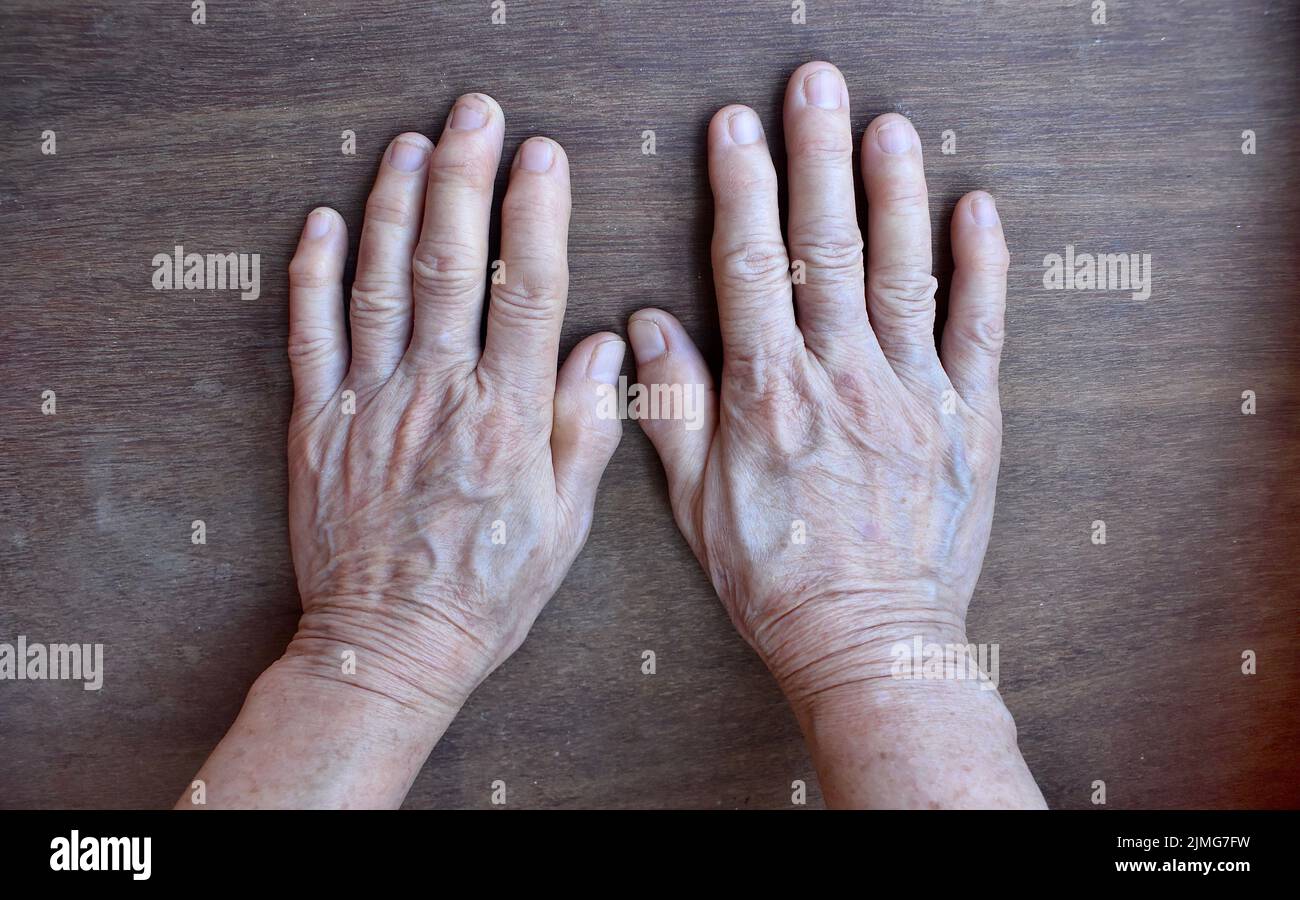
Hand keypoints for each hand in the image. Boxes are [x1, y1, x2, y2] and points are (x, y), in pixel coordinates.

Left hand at [182, 93, 624, 807]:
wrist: (388, 646)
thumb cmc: (486, 591)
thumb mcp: (564, 523)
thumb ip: (584, 427)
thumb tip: (602, 344)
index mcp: (507, 417)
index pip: (527, 290)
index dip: (536, 214)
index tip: (542, 157)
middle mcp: (437, 394)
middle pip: (450, 263)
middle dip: (463, 177)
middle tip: (474, 114)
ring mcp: (369, 404)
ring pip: (379, 283)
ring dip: (392, 204)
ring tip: (410, 144)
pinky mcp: (316, 424)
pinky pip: (310, 335)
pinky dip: (312, 274)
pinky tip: (323, 221)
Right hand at [627, 63, 1041, 806]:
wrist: (870, 642)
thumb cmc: (776, 579)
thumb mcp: (696, 504)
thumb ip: (672, 409)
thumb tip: (645, 327)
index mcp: (770, 393)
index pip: (749, 267)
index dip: (740, 188)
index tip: (734, 128)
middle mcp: (842, 377)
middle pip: (826, 247)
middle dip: (817, 156)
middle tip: (815, 85)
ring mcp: (911, 393)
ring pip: (902, 271)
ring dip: (894, 191)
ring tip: (887, 124)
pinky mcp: (966, 419)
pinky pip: (978, 330)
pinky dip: (981, 268)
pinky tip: (976, 210)